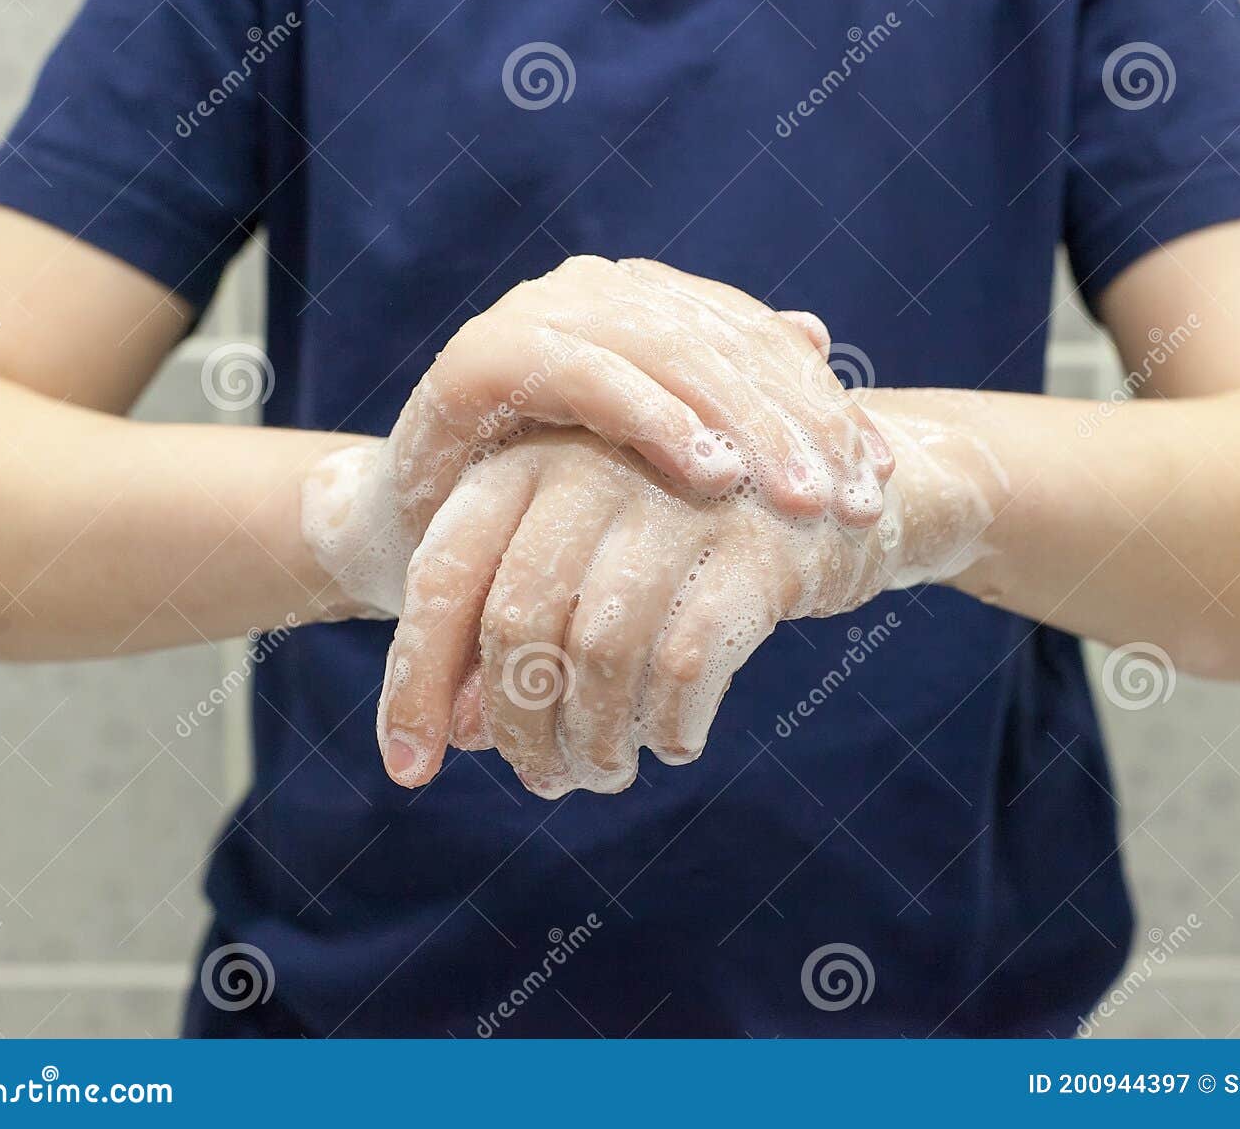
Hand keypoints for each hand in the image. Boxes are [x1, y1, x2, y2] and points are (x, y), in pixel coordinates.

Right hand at [300, 257, 893, 616]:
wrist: (422, 539)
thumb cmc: (550, 504)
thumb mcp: (653, 463)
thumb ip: (727, 399)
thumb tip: (818, 332)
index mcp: (648, 305)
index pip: (757, 344)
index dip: (825, 407)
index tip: (881, 479)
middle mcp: (599, 291)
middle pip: (725, 345)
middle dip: (799, 426)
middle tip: (855, 499)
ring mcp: (541, 314)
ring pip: (669, 353)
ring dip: (742, 426)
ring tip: (799, 496)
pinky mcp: (484, 356)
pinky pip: (586, 377)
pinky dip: (652, 420)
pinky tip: (709, 473)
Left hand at [374, 427, 919, 796]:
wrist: (830, 484)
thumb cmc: (677, 535)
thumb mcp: (581, 562)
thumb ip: (510, 634)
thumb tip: (458, 737)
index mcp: (527, 459)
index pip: (444, 578)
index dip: (414, 686)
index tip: (409, 772)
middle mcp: (593, 462)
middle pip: (516, 624)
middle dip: (519, 730)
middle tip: (545, 781)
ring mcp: (679, 497)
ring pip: (599, 654)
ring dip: (595, 741)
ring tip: (607, 772)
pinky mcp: (757, 544)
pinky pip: (683, 666)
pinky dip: (670, 726)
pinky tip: (678, 743)